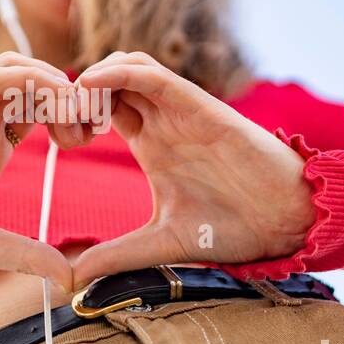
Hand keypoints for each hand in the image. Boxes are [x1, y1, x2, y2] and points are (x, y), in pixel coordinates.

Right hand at [0, 52, 81, 291]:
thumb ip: (24, 255)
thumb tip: (69, 279)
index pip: (45, 110)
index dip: (75, 116)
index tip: (93, 139)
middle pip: (39, 83)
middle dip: (74, 95)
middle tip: (94, 125)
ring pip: (18, 70)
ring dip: (55, 81)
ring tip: (76, 113)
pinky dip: (27, 79)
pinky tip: (52, 99)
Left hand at [70, 52, 316, 288]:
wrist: (285, 222)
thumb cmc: (232, 228)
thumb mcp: (160, 243)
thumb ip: (117, 254)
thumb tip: (74, 278)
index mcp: (151, 143)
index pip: (101, 108)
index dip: (72, 114)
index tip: (58, 143)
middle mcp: (163, 120)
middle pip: (108, 80)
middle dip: (76, 91)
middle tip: (60, 123)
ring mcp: (180, 109)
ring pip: (127, 65)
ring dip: (93, 77)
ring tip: (76, 109)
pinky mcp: (199, 105)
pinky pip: (153, 74)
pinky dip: (118, 72)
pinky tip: (92, 86)